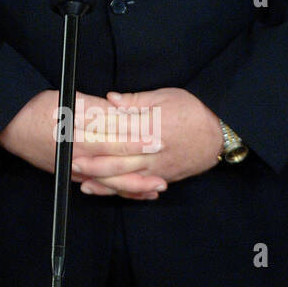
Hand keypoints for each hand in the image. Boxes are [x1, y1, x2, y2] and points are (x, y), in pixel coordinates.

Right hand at [0, 90, 155, 179]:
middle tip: (164, 171)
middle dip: (141, 170)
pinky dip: (115, 190)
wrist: (6, 125)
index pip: (113, 141)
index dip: (137, 140)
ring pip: (107, 183)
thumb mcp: (64, 101)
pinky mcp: (68, 175)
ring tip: (155, 188)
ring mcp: (71, 170)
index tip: (157, 138)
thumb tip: (119, 108)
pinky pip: (97, 186)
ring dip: (133, 187)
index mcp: (76, 138)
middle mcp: (75, 159)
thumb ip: (94, 106)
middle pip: (114, 169)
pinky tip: (131, 192)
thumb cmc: (33, 109)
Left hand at [71, 87, 222, 197]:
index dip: (91, 126)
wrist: (221, 135)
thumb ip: (137, 100)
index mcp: (150, 125)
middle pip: (114, 155)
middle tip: (66, 154)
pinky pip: (135, 187)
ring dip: (97, 176)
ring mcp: (156, 167)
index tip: (72, 123)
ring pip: (122, 175)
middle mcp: (151, 150)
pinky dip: (116, 189)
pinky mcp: (161, 177)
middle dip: (89, 156)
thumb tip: (111, 99)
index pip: (115, 126)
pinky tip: (98, 188)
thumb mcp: (166, 96)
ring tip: (76, 174)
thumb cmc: (193, 111)